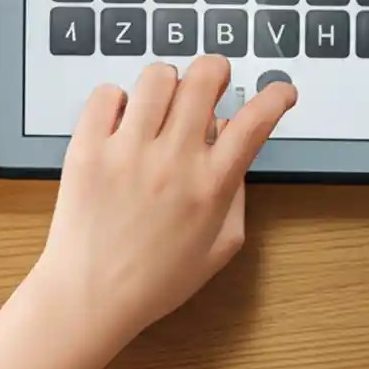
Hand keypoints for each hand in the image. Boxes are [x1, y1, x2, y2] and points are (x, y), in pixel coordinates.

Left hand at [30, 55, 296, 340]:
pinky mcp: (88, 149)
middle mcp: (173, 161)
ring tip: (161, 104)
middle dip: (215, 70)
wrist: (90, 298)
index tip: (280, 91)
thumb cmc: (155, 280)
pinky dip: (118, 100)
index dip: (276, 96)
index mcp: (210, 186)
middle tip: (211, 81)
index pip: (255, 121)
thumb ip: (236, 193)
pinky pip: (107, 94)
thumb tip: (233, 145)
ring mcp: (127, 151)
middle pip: (204, 78)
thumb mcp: (220, 248)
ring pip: (157, 76)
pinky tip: (122, 122)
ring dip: (168, 82)